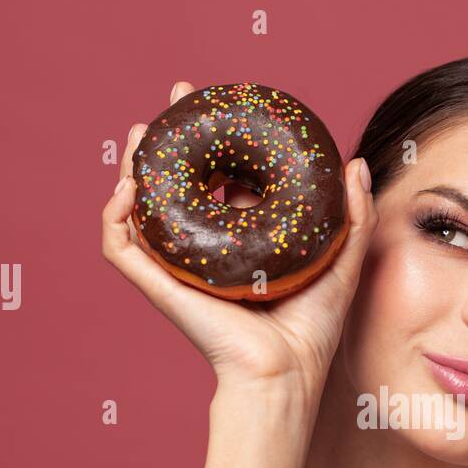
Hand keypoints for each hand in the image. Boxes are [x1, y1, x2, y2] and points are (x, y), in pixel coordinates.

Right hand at [101, 81, 378, 392]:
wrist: (286, 371)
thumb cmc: (313, 327)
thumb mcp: (342, 261)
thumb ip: (353, 216)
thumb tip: (351, 162)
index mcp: (242, 238)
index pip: (222, 175)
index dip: (217, 136)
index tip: (221, 100)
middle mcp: (206, 247)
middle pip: (179, 180)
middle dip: (172, 135)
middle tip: (178, 96)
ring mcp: (178, 264)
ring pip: (142, 205)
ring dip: (136, 164)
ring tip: (144, 131)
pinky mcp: (159, 285)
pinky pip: (121, 246)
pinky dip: (114, 215)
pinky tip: (128, 187)